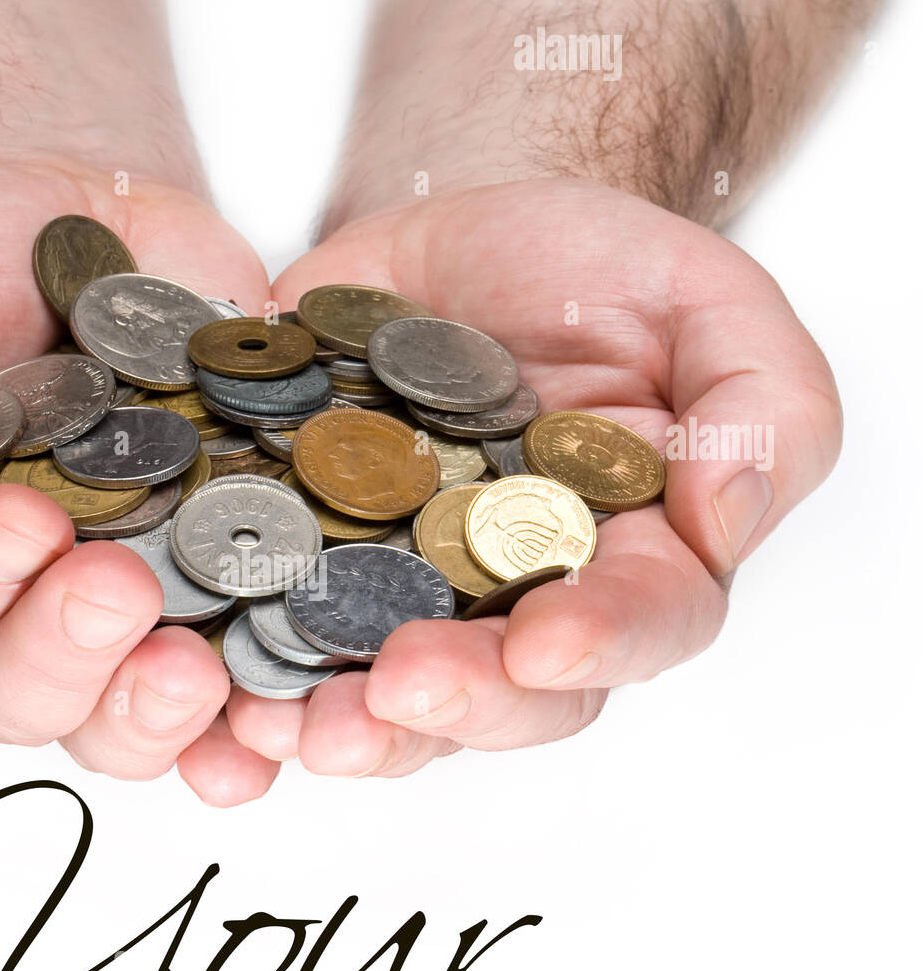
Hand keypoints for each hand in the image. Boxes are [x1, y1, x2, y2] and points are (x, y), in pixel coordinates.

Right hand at [0, 155, 274, 786]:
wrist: (94, 217)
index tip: (20, 517)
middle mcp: (4, 607)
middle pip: (6, 695)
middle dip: (59, 655)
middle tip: (113, 584)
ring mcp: (113, 614)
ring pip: (108, 724)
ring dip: (145, 716)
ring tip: (190, 666)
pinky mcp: (211, 602)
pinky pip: (222, 706)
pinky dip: (239, 732)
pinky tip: (263, 726)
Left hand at [199, 178, 839, 784]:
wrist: (450, 244)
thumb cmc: (589, 273)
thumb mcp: (703, 304)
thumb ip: (759, 407)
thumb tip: (726, 516)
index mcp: (631, 557)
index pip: (640, 625)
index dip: (598, 644)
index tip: (543, 645)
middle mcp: (520, 607)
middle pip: (505, 698)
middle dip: (451, 706)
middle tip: (393, 693)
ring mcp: (408, 602)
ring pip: (384, 705)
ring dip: (335, 727)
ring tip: (281, 723)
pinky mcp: (309, 576)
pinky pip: (277, 649)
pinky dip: (242, 684)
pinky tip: (212, 699)